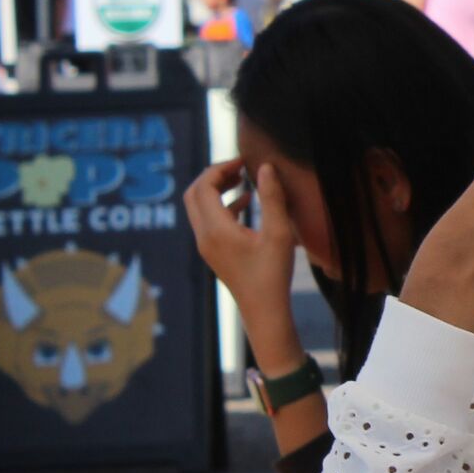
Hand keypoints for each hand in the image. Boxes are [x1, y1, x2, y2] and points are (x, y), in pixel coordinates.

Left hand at [184, 158, 301, 363]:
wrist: (264, 311)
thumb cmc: (273, 274)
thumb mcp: (279, 234)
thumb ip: (272, 198)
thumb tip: (266, 167)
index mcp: (216, 230)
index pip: (205, 186)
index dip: (221, 168)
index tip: (244, 161)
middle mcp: (204, 236)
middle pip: (194, 193)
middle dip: (214, 175)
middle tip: (240, 167)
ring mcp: (206, 246)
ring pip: (199, 207)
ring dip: (216, 189)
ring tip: (243, 179)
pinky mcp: (213, 253)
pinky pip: (208, 220)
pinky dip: (222, 205)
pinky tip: (246, 202)